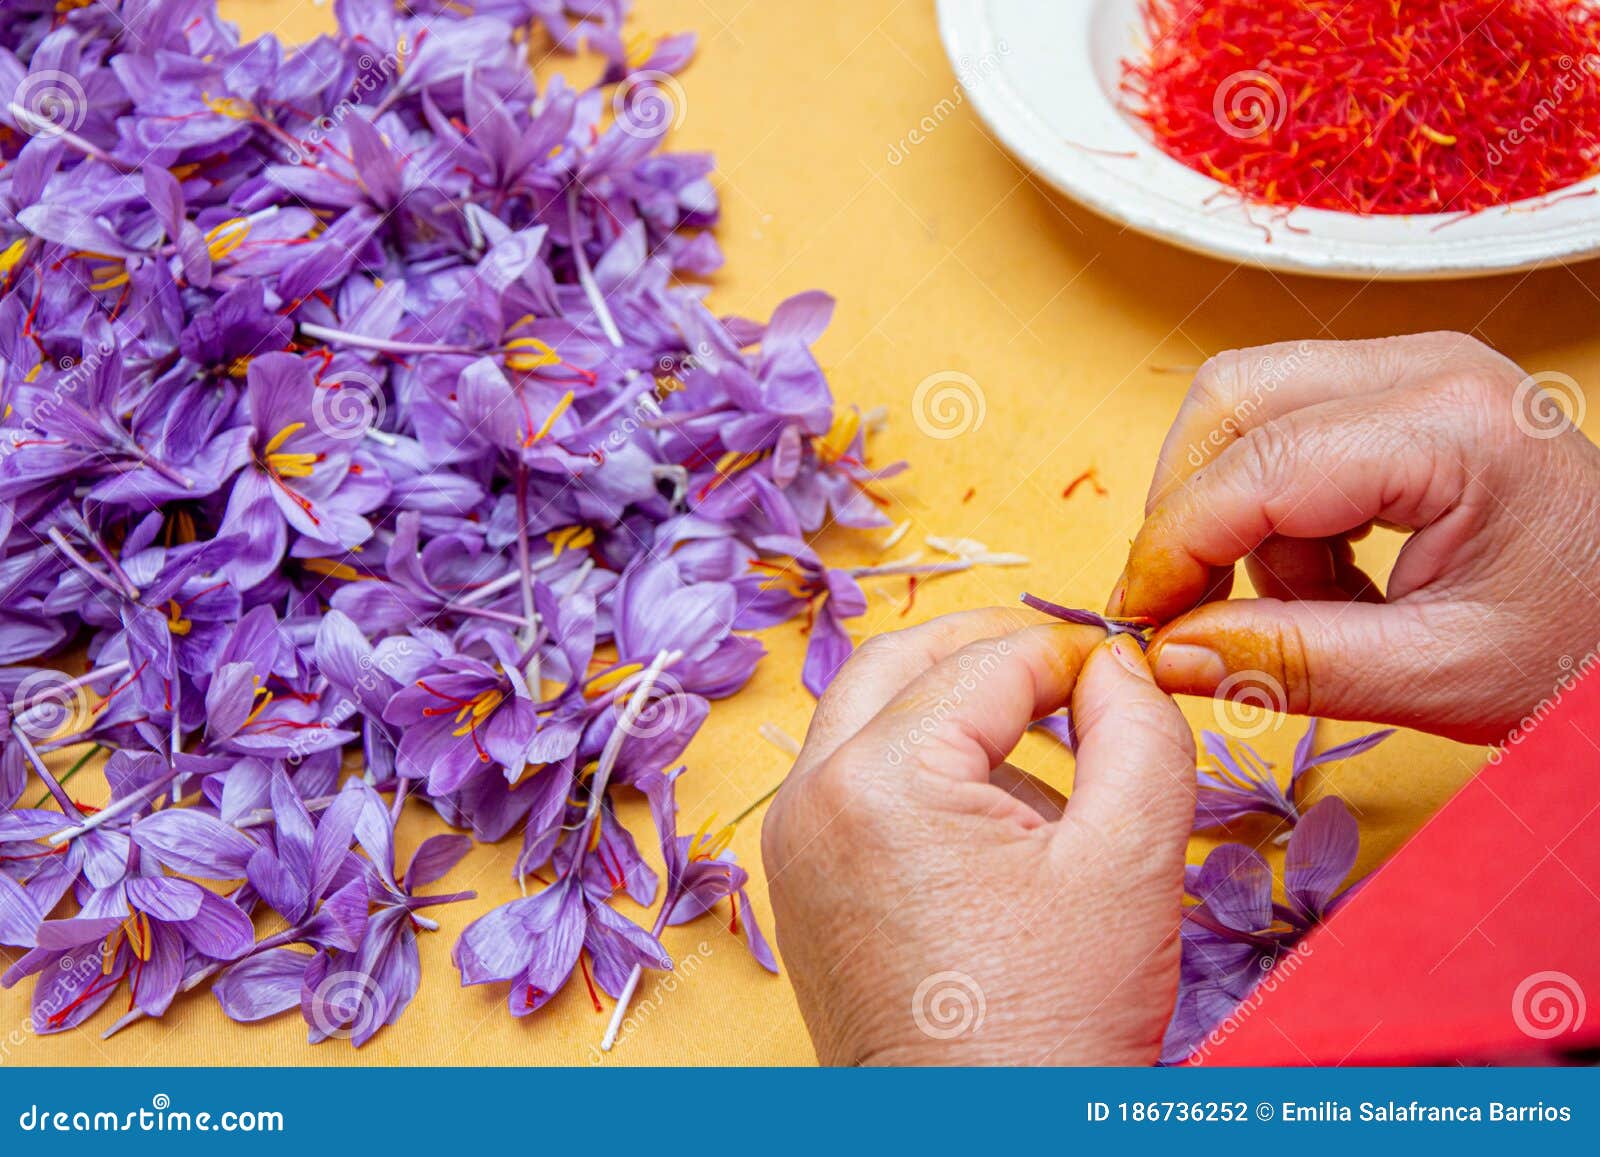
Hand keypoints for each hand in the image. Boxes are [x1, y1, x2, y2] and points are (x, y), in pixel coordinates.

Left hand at [760, 608, 1194, 1065]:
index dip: (1070, 652)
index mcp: (877, 780)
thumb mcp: (1132, 862)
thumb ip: (1140, 732)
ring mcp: (795, 845)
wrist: (983, 1145)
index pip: (985, 661)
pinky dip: (924, 771)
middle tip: (1068, 669)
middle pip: (897, 663)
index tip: (1125, 670)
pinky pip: (857, 783)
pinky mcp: (803, 885)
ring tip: (1051, 767)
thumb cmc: (1051, 1027)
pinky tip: (1001, 829)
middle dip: (988, 651)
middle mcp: (810, 799)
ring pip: (870, 718)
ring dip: (955, 710)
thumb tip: (1116, 663)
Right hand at [1111, 332, 1599, 744]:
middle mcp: (1429, 365)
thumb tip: (1164, 656)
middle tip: (1195, 610)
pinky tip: (1329, 574)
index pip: (1255, 468)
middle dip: (1188, 511)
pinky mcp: (1407, 389)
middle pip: (1232, 400)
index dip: (1172, 548)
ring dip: (1234, 512)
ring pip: (1247, 406)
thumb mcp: (1438, 678)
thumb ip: (1292, 665)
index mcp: (1452, 427)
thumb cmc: (1578, 648)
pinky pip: (1285, 422)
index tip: (1138, 625)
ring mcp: (1418, 365)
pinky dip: (1271, 504)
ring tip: (1307, 602)